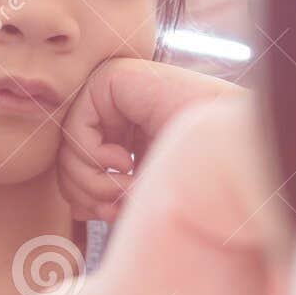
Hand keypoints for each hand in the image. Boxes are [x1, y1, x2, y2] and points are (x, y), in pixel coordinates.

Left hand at [57, 58, 237, 223]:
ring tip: (123, 188)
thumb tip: (75, 208)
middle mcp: (119, 108)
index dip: (86, 196)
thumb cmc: (196, 174)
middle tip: (111, 207)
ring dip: (91, 179)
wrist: (227, 147)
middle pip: (70, 156)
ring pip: (68, 145)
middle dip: (87, 190)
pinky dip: (92, 155)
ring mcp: (113, 90)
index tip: (109, 214)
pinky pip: (75, 127)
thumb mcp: (146, 192)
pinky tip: (123, 162)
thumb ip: (109, 197)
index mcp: (129, 131)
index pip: (82, 166)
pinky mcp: (110, 80)